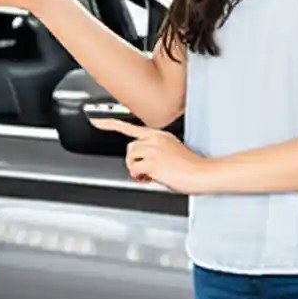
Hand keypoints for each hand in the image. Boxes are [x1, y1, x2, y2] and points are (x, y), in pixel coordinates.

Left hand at [90, 119, 211, 194]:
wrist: (201, 173)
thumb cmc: (192, 166)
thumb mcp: (174, 151)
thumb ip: (157, 151)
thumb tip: (144, 162)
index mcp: (160, 135)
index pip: (130, 127)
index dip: (110, 124)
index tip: (96, 121)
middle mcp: (155, 139)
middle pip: (130, 148)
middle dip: (134, 160)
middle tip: (146, 170)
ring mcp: (153, 149)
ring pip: (131, 158)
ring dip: (138, 169)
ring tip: (152, 175)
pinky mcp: (152, 161)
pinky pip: (135, 170)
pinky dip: (140, 177)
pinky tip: (152, 178)